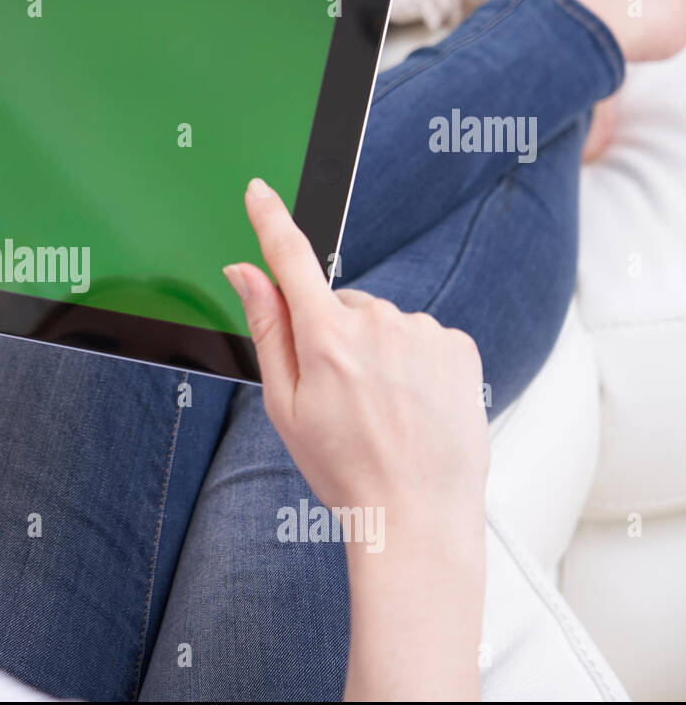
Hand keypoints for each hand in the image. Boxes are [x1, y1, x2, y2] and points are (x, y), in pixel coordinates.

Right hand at [223, 177, 488, 699]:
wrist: (417, 513)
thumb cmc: (344, 467)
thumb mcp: (285, 405)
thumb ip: (267, 329)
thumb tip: (245, 273)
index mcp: (326, 338)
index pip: (289, 259)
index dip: (270, 220)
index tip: (258, 190)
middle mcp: (378, 323)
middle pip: (340, 306)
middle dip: (332, 336)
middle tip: (339, 397)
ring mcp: (424, 332)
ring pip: (383, 324)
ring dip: (376, 352)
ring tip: (382, 410)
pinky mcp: (458, 346)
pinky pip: (421, 337)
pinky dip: (412, 362)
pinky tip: (411, 404)